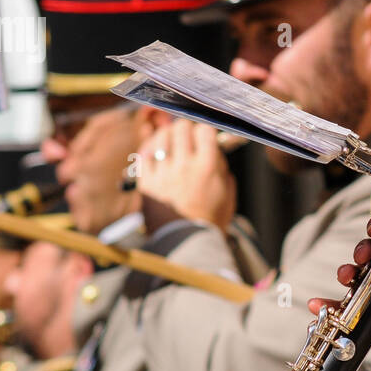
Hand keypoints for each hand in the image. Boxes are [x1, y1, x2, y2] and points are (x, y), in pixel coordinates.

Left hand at [138, 119, 237, 233]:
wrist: (188, 243)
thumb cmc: (211, 218)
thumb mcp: (227, 192)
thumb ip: (222, 166)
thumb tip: (214, 148)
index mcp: (207, 167)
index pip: (205, 130)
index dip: (205, 129)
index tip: (205, 135)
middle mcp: (184, 166)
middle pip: (181, 128)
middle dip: (185, 128)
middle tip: (187, 135)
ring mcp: (163, 173)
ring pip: (161, 137)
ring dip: (167, 135)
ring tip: (170, 142)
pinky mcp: (146, 182)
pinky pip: (143, 153)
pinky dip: (149, 148)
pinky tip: (155, 151)